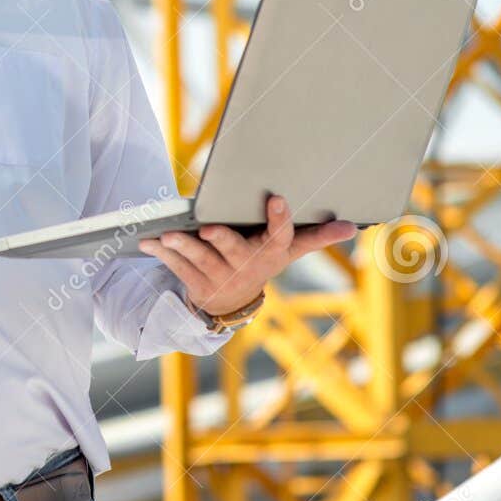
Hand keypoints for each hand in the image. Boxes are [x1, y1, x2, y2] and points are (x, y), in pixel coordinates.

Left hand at [138, 194, 356, 315]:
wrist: (233, 302)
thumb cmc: (262, 260)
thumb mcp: (288, 250)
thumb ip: (316, 236)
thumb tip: (353, 225)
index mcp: (272, 253)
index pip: (282, 235)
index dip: (279, 218)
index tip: (277, 198)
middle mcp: (248, 267)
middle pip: (234, 251)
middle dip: (221, 240)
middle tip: (207, 229)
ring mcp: (220, 279)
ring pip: (200, 260)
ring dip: (182, 247)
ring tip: (166, 233)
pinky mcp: (195, 285)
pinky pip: (177, 268)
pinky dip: (161, 254)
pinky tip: (147, 241)